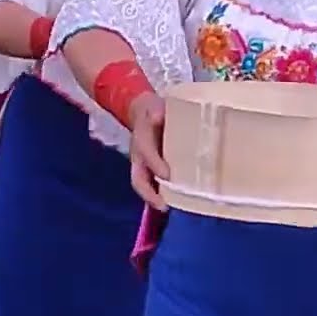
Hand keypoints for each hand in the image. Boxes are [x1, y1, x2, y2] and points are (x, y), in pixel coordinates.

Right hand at [128, 93, 169, 210]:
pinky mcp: (150, 170)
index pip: (145, 153)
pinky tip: (177, 202)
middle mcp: (139, 157)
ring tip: (170, 209)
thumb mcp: (153, 106)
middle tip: (164, 206)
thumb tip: (158, 116)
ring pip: (144, 186)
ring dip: (155, 199)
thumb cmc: (151, 110)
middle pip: (138, 180)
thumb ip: (156, 111)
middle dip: (149, 195)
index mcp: (141, 140)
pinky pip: (152, 185)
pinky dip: (161, 196)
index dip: (155, 164)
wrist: (141, 111)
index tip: (167, 175)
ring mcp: (143, 166)